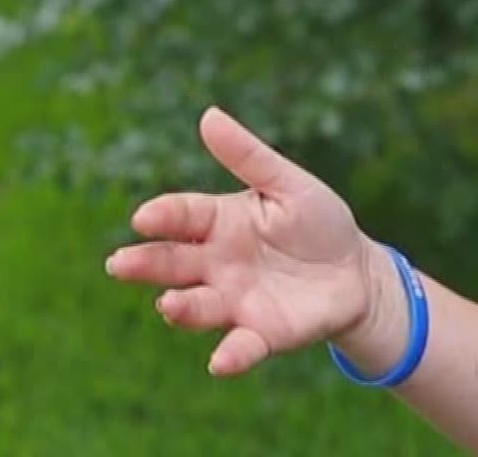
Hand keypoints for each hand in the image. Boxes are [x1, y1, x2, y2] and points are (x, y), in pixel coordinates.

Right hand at [104, 106, 389, 377]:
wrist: (356, 272)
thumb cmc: (317, 222)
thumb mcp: (288, 184)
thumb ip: (249, 156)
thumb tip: (208, 115)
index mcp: (220, 222)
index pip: (183, 216)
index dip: (163, 216)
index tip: (145, 217)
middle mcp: (216, 265)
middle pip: (173, 264)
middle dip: (146, 264)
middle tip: (120, 264)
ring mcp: (235, 302)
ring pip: (198, 306)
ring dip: (182, 308)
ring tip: (169, 304)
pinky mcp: (262, 334)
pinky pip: (241, 348)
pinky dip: (230, 356)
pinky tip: (220, 362)